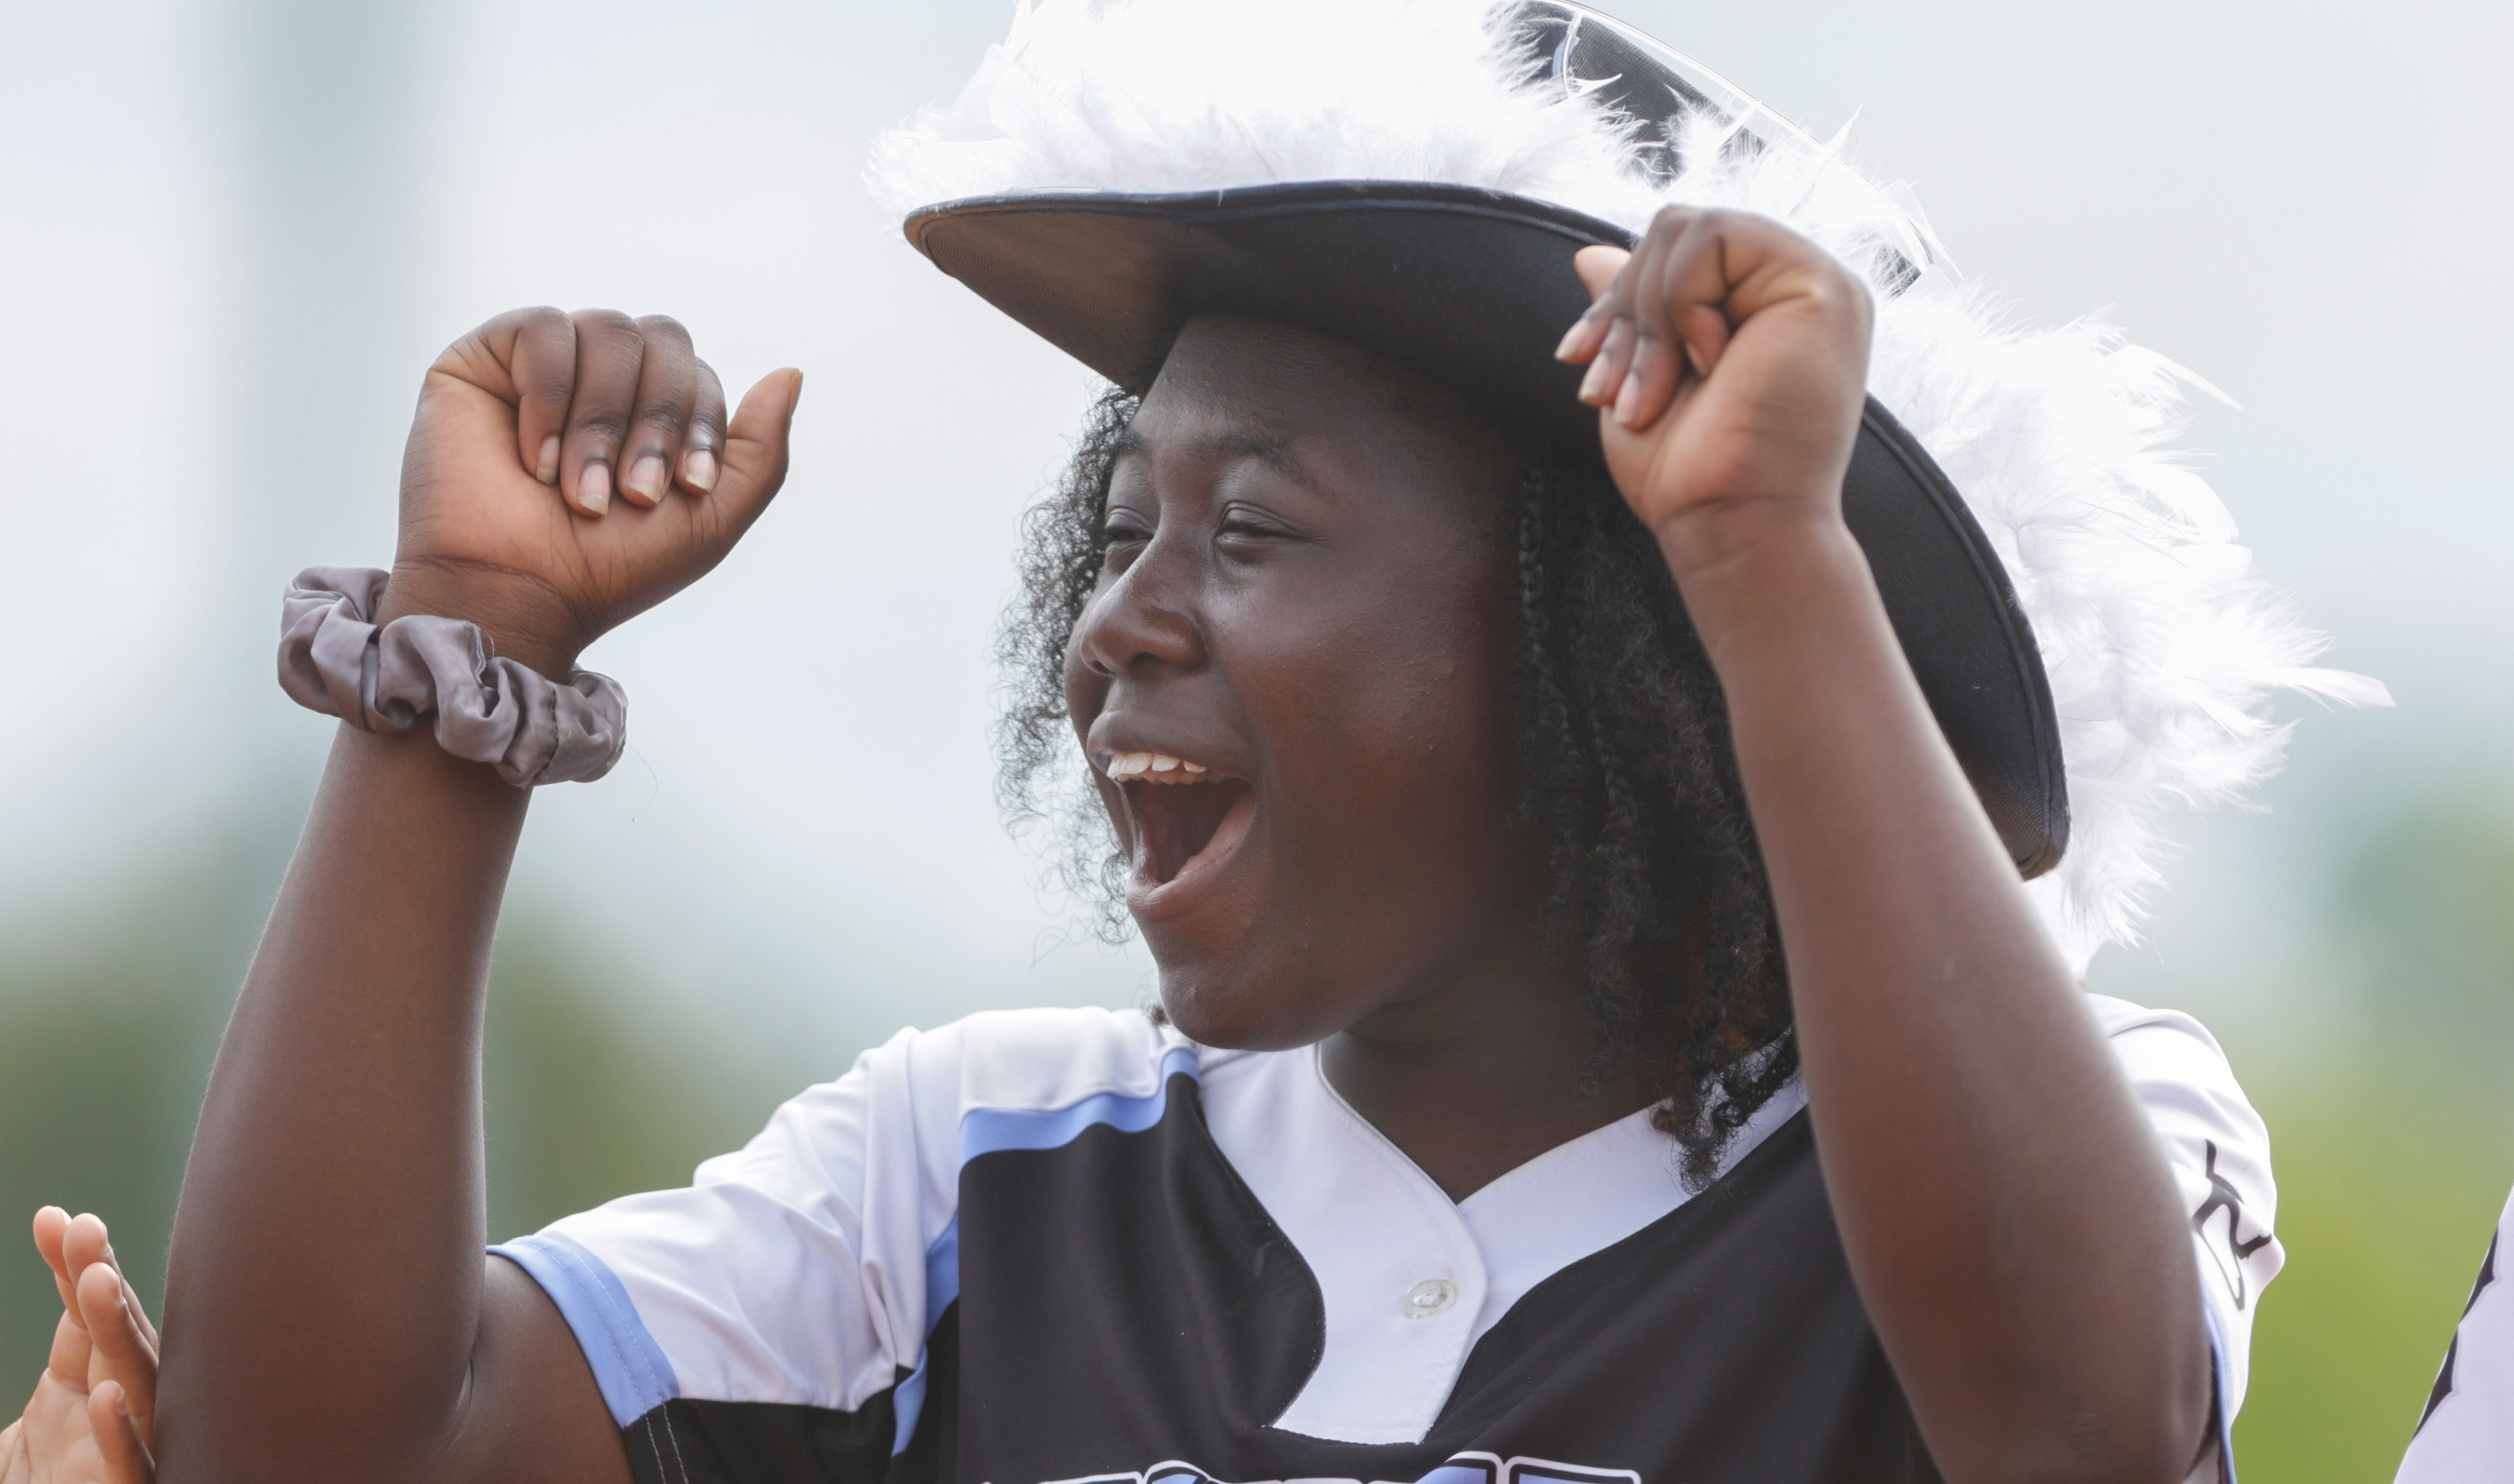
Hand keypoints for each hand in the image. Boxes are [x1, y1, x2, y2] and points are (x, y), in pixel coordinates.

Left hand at [0, 1210, 156, 1483]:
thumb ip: (10, 1407)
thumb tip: (32, 1343)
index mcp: (72, 1403)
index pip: (80, 1321)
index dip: (72, 1267)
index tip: (53, 1219)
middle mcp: (106, 1421)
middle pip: (114, 1338)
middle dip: (100, 1279)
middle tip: (81, 1232)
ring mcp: (118, 1461)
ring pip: (138, 1387)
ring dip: (120, 1333)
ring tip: (94, 1283)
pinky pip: (136, 1470)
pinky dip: (127, 1435)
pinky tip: (107, 1396)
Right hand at [384, 308, 803, 674]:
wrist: (521, 593)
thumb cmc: (611, 566)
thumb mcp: (713, 515)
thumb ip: (761, 448)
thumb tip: (791, 373)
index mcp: (650, 410)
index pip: (698, 373)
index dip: (701, 424)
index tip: (688, 489)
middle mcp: (600, 378)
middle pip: (661, 338)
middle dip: (658, 421)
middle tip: (635, 495)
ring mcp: (543, 364)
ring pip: (608, 330)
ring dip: (602, 423)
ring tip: (579, 493)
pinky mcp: (484, 359)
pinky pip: (542, 329)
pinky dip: (549, 398)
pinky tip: (534, 461)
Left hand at [1554, 207, 1871, 581]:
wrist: (1731, 526)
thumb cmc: (1690, 475)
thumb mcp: (1639, 375)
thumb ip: (1629, 310)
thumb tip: (1587, 254)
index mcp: (1757, 304)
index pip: (1670, 251)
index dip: (1614, 299)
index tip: (1578, 362)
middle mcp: (1790, 285)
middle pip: (1674, 229)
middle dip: (1623, 310)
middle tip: (1610, 389)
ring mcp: (1814, 281)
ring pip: (1689, 227)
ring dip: (1649, 316)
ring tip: (1653, 392)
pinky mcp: (1822, 286)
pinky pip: (1715, 236)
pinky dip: (1682, 303)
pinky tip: (1709, 365)